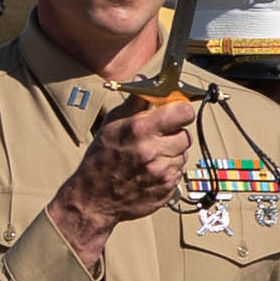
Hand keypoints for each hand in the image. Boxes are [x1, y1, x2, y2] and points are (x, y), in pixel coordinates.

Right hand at [50, 95, 196, 258]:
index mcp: (140, 130)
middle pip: (185, 135)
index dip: (181, 111)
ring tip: (150, 157)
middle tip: (158, 139)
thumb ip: (134, 102)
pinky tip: (149, 172)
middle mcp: (154, 152)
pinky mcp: (167, 189)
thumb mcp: (111, 124)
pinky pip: (178, 173)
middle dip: (174, 135)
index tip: (175, 113)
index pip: (182, 112)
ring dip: (171, 154)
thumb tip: (146, 80)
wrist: (93, 200)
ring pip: (183, 155)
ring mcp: (162, 173)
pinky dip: (168, 171)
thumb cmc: (100, 160)